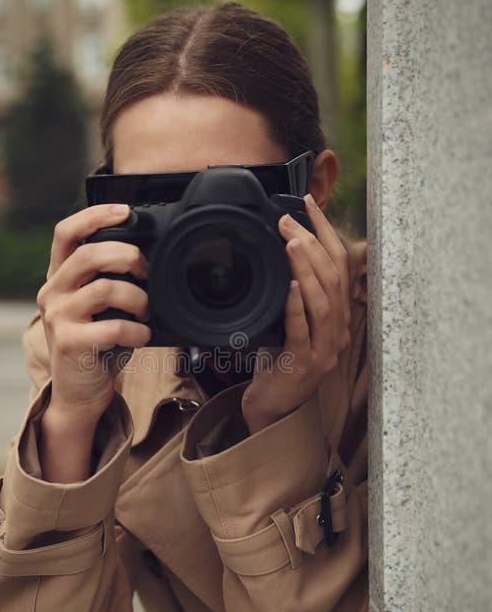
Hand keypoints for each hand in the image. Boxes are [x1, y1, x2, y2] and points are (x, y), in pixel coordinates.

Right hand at [36, 203, 150, 429]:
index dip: (94, 216)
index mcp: (60, 277)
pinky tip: (140, 337)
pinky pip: (112, 326)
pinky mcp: (69, 343)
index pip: (66, 233)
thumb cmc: (98, 343)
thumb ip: (110, 280)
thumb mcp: (101, 306)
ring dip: (138, 298)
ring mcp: (58, 317)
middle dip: (127, 256)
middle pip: (88, 254)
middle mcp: (52, 292)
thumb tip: (149, 259)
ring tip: (146, 312)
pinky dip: (136, 330)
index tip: (124, 211)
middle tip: (146, 272)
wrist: (79, 391)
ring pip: (104, 289)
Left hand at [241, 194, 350, 433]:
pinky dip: (297, 305)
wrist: (272, 407)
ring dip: (307, 266)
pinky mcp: (305, 364)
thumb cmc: (278, 362)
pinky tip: (290, 285)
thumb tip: (278, 249)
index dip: (326, 232)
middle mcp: (337, 330)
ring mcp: (325, 349)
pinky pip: (303, 330)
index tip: (309, 204)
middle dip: (313, 242)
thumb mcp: (289, 321)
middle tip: (289, 219)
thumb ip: (292, 292)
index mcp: (337, 316)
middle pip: (334, 277)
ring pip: (323, 300)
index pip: (339, 264)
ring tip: (291, 241)